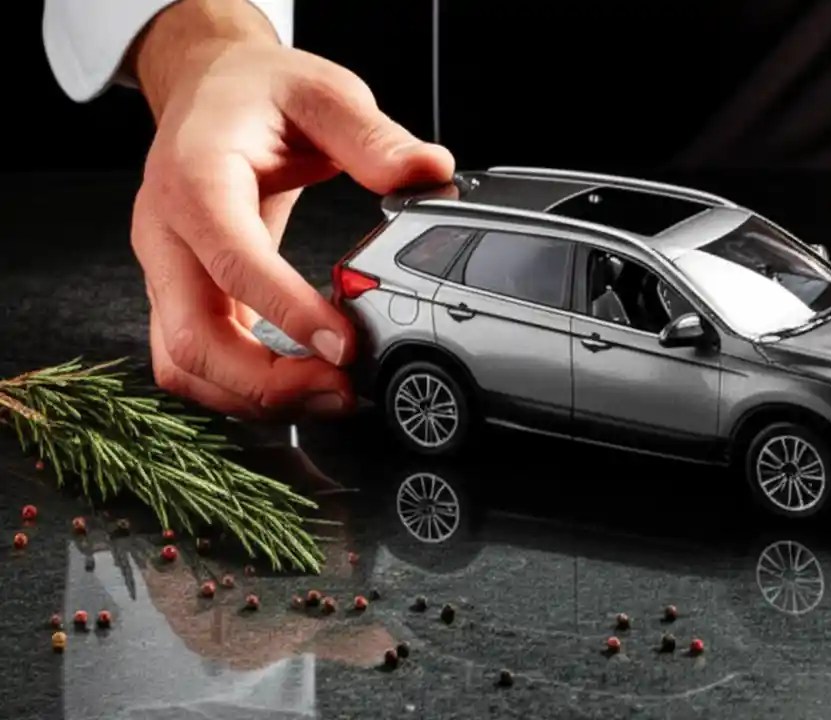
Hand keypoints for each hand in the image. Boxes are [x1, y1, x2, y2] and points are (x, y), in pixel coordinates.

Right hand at [128, 0, 453, 417]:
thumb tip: (426, 173)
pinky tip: (302, 382)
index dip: (286, 313)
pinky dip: (245, 387)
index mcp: (195, 178)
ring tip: (330, 396)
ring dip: (255, 397)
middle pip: (192, 338)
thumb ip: (372, 137)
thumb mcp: (321, 93)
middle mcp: (166, 233)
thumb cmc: (257, 92)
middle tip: (340, 389)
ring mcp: (167, 270)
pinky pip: (196, 359)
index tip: (344, 346)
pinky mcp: (182, 294)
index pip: (231, 260)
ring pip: (185, 363)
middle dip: (266, 383)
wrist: (210, 89)